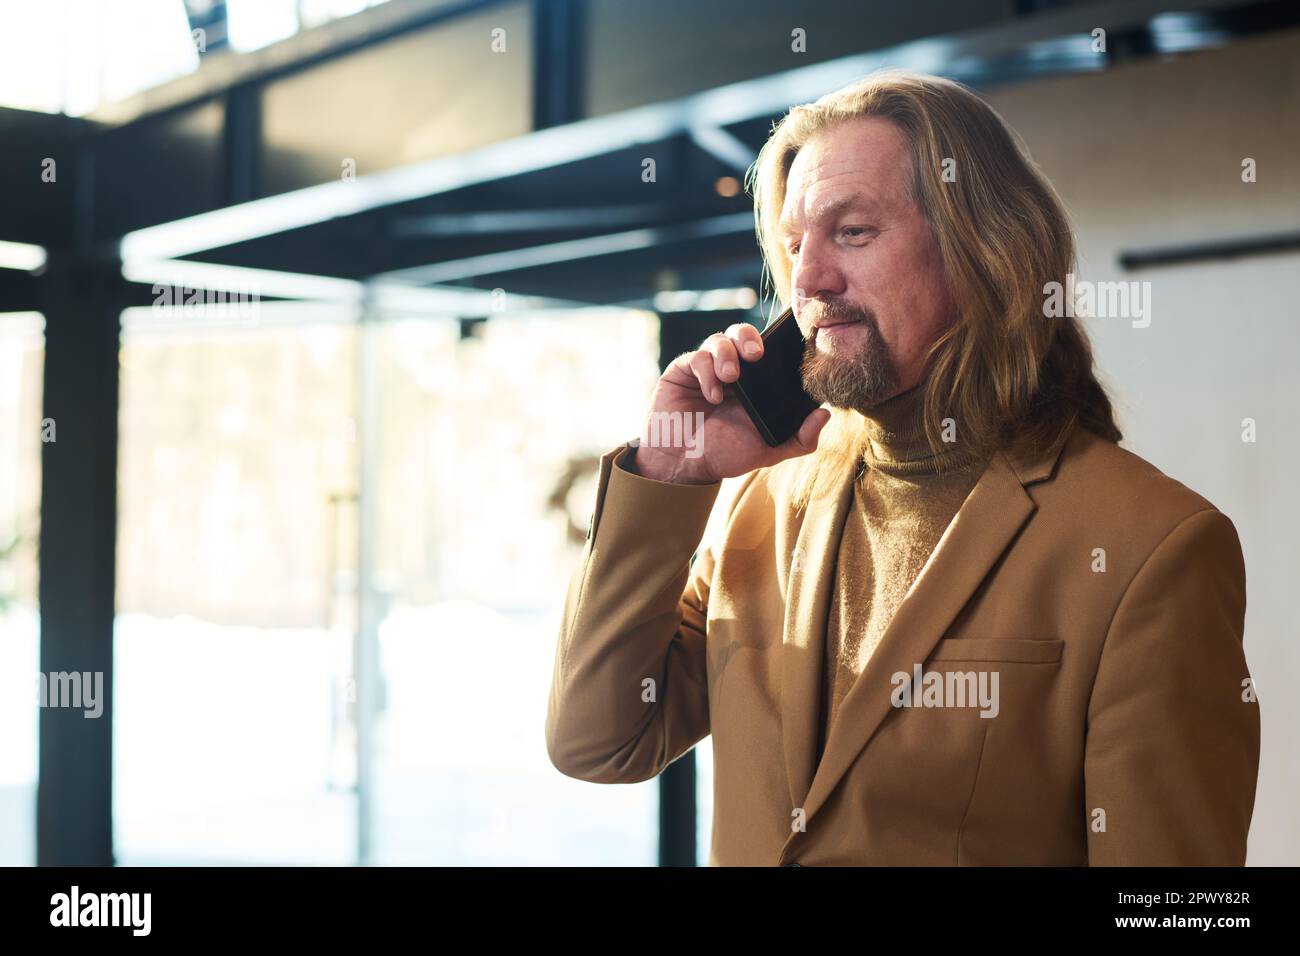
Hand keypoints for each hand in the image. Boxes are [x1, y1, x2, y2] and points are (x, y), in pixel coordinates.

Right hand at [631, 322, 829, 483]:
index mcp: (755, 382)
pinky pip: (696, 357)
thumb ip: (800, 438)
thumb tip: (826, 414)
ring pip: (718, 339)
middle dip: (750, 337)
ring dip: (727, 355)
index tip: (786, 346)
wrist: (683, 465)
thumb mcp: (769, 450)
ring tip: (731, 378)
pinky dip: (706, 371)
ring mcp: (707, 368)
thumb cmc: (726, 454)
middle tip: (756, 354)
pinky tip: (712, 394)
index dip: (778, 341)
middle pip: (743, 334)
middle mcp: (732, 369)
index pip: (769, 350)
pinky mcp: (683, 370)